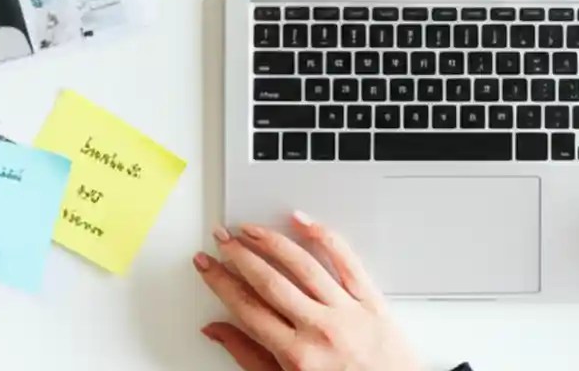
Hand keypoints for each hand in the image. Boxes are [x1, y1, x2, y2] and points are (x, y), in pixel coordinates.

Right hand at [194, 211, 421, 370]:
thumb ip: (250, 357)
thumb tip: (218, 330)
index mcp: (296, 356)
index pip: (246, 307)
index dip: (220, 281)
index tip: (206, 264)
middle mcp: (320, 330)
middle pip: (269, 281)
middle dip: (239, 255)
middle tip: (221, 238)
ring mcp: (347, 312)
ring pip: (303, 265)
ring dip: (272, 242)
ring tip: (251, 229)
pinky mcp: (372, 301)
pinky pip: (347, 261)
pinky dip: (323, 237)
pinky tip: (303, 222)